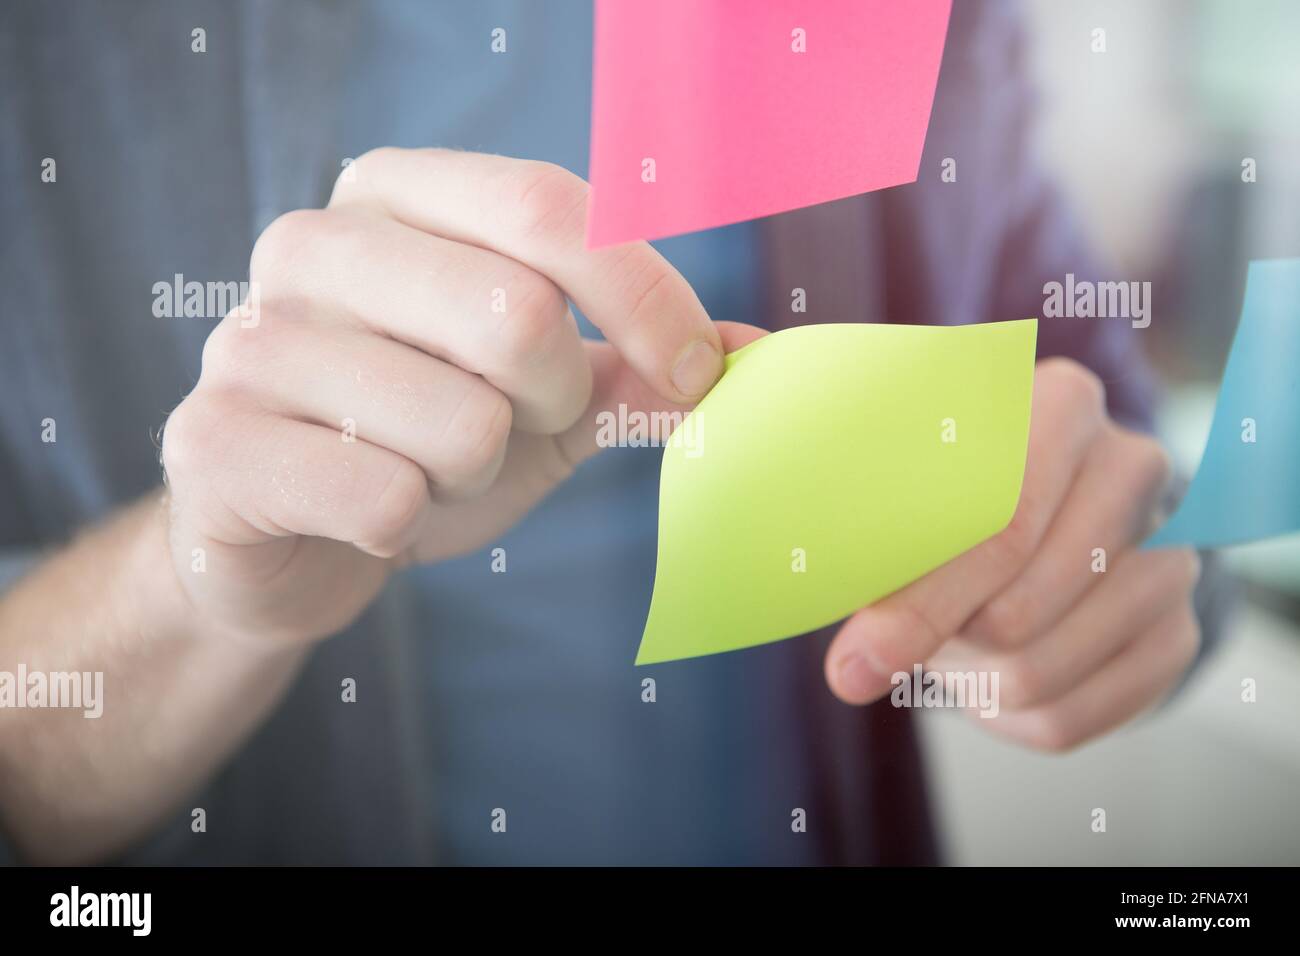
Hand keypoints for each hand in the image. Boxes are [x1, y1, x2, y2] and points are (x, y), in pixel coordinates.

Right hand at [161, 147, 763, 645]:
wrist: (298, 538)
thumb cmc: (430, 443)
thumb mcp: (546, 396)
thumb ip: (638, 366)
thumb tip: (751, 353)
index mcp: (397, 197)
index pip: (549, 205)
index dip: (646, 294)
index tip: (693, 368)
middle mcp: (312, 244)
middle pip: (516, 314)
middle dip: (553, 401)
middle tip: (517, 425)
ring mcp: (248, 338)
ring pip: (461, 423)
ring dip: (476, 471)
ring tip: (426, 467)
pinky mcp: (210, 440)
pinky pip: (385, 499)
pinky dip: (408, 525)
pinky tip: (365, 511)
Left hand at [824, 358, 1201, 750]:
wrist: (1054, 529)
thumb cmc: (949, 487)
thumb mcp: (899, 459)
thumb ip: (828, 454)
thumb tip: (727, 444)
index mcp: (1057, 401)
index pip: (996, 512)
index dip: (919, 595)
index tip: (852, 657)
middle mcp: (1130, 465)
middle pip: (1018, 598)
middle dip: (930, 640)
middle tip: (863, 664)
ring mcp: (1169, 552)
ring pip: (1039, 669)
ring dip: (967, 681)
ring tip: (940, 650)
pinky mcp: (1178, 631)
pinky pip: (1072, 715)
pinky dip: (1007, 718)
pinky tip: (984, 685)